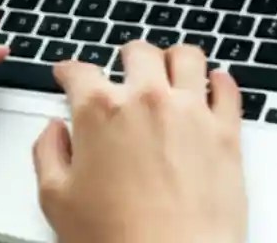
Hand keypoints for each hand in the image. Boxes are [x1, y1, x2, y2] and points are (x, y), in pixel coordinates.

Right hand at [32, 40, 247, 242]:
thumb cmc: (118, 241)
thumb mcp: (56, 200)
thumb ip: (48, 153)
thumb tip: (54, 132)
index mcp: (100, 111)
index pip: (80, 71)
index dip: (69, 71)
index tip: (69, 75)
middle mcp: (146, 100)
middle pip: (138, 53)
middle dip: (126, 57)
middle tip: (124, 68)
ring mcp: (191, 112)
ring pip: (187, 57)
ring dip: (174, 59)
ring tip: (170, 70)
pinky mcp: (227, 131)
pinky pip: (227, 88)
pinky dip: (219, 82)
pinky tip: (212, 87)